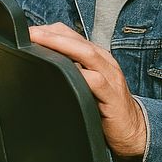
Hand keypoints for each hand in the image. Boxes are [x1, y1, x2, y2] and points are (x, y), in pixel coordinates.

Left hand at [29, 23, 146, 158]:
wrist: (132, 130)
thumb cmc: (103, 107)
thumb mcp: (85, 84)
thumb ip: (69, 72)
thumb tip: (39, 65)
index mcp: (96, 57)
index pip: (72, 35)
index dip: (50, 31)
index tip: (29, 31)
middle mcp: (104, 63)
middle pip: (78, 42)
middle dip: (53, 35)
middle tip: (31, 33)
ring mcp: (111, 78)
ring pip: (87, 55)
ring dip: (63, 47)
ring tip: (41, 44)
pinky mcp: (113, 97)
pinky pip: (97, 82)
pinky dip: (82, 75)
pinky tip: (65, 74)